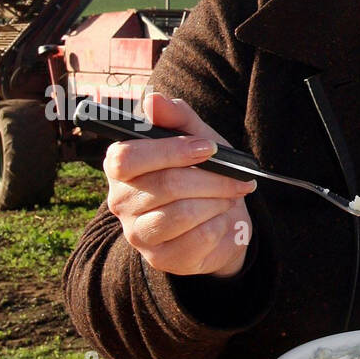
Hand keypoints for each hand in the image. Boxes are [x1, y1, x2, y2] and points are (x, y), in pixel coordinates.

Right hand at [103, 91, 256, 278]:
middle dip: (212, 179)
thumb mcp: (197, 139)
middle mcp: (120, 201)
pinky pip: (197, 238)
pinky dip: (220, 225)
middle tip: (239, 179)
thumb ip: (177, 118)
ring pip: (182, 214)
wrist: (222, 222)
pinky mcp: (161, 258)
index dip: (171, 151)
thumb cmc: (203, 174)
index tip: (209, 148)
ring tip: (230, 198)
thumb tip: (153, 100)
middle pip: (164, 185)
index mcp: (121, 167)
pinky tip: (222, 221)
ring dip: (218, 202)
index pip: (127, 157)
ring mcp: (137, 233)